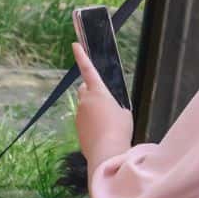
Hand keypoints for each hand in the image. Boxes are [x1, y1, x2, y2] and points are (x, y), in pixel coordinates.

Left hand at [72, 42, 132, 172]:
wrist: (107, 152)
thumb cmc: (119, 129)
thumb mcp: (124, 113)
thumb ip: (114, 106)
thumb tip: (108, 110)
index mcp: (98, 92)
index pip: (88, 69)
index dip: (81, 56)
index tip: (74, 45)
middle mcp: (85, 100)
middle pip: (84, 89)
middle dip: (91, 91)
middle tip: (104, 101)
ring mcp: (79, 114)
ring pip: (85, 107)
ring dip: (93, 110)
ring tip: (108, 124)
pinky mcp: (77, 128)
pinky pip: (84, 121)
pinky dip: (91, 124)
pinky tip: (102, 134)